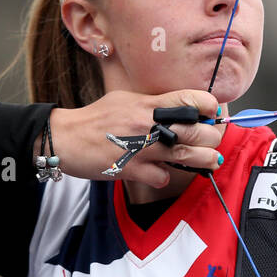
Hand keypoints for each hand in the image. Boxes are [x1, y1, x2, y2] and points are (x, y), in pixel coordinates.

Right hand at [47, 89, 223, 187]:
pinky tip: (160, 172)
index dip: (208, 107)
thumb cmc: (98, 118)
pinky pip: (162, 176)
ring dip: (203, 159)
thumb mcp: (127, 99)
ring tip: (208, 160)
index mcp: (149, 103)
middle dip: (211, 138)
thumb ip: (155, 103)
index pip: (192, 99)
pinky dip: (165, 176)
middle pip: (197, 131)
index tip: (210, 115)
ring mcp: (141, 147)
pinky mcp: (131, 169)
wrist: (64, 137)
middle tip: (209, 141)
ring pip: (188, 155)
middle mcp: (148, 124)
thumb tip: (185, 108)